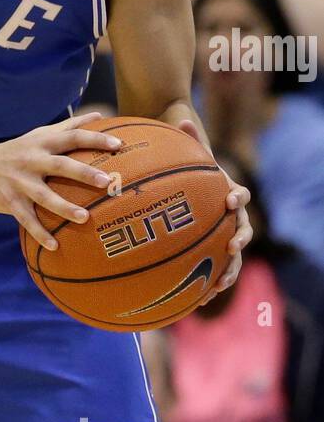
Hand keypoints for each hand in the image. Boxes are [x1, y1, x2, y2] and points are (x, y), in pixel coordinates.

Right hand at [0, 111, 122, 248]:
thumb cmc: (15, 150)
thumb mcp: (38, 135)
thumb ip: (68, 126)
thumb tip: (99, 115)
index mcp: (42, 143)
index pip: (72, 137)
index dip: (95, 139)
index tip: (119, 145)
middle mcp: (31, 160)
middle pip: (60, 165)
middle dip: (83, 173)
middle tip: (106, 181)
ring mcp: (19, 182)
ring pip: (44, 196)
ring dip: (64, 207)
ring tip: (85, 218)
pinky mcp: (10, 201)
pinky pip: (26, 219)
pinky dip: (39, 233)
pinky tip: (54, 246)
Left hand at [177, 119, 251, 301]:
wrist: (182, 177)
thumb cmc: (184, 162)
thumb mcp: (185, 150)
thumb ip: (186, 134)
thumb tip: (180, 119)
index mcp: (226, 191)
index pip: (239, 195)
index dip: (237, 197)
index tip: (231, 200)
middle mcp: (229, 215)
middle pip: (242, 229)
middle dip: (239, 240)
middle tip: (231, 247)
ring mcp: (221, 234)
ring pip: (233, 257)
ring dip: (229, 271)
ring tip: (218, 285)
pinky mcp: (210, 251)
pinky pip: (211, 271)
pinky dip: (207, 285)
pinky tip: (196, 303)